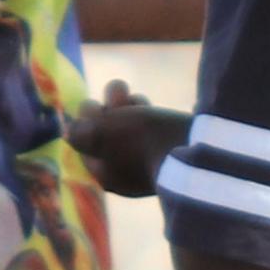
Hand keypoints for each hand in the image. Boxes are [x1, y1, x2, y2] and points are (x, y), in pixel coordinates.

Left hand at [67, 83, 183, 196]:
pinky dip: (155, 117)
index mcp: (108, 177)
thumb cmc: (143, 141)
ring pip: (135, 130)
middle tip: (121, 93)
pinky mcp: (178, 156)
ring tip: (140, 98)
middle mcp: (129, 177)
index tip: (96, 105)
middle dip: (112, 108)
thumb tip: (67, 132)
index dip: (88, 117)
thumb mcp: (102, 133)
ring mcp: (154, 167)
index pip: (87, 143)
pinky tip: (159, 108)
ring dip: (133, 107)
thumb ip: (81, 134)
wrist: (201, 154)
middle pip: (111, 134)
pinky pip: (158, 133)